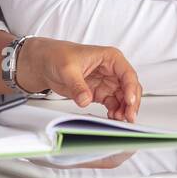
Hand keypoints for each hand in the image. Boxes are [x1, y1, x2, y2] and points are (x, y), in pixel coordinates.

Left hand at [15, 38, 140, 121]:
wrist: (44, 64)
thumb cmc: (58, 56)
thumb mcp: (67, 69)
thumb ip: (78, 85)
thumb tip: (86, 100)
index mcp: (110, 58)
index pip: (127, 74)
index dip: (131, 89)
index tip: (129, 102)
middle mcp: (112, 70)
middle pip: (129, 88)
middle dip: (131, 103)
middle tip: (129, 117)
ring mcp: (107, 83)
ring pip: (123, 98)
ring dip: (124, 110)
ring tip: (120, 121)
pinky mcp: (99, 93)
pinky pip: (113, 104)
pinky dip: (115, 112)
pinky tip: (112, 118)